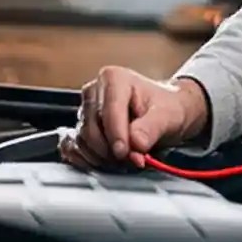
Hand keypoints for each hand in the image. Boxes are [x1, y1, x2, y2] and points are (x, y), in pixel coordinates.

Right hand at [59, 66, 207, 170]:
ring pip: (82, 141)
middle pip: (92, 129)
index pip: (109, 111)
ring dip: (103, 157)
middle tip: (133, 159)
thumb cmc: (167, 108)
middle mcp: (95, 91)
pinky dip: (89, 160)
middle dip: (112, 150)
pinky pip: (73, 148)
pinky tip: (107, 162)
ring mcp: (85, 110)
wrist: (166, 113)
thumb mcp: (168, 115)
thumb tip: (136, 142)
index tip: (125, 152)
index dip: (116, 135)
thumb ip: (152, 128)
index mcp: (114, 78)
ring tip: (126, 159)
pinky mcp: (81, 128)